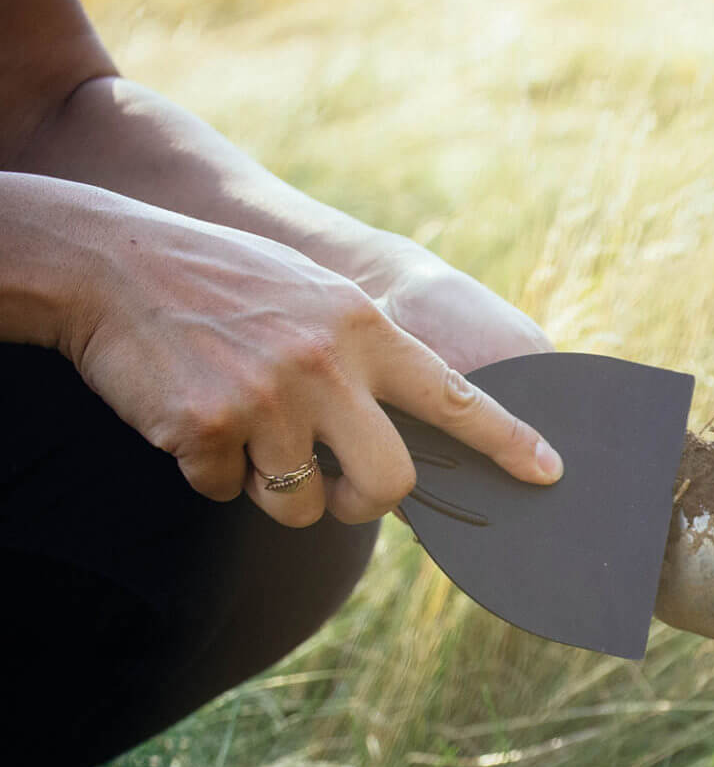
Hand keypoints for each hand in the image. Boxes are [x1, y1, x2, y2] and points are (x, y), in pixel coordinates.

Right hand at [63, 202, 563, 527]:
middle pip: (390, 485)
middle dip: (367, 505)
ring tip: (247, 435)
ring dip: (275, 492)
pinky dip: (210, 472)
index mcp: (363, 329)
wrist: (111, 260)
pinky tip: (189, 416)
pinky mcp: (205, 427)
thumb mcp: (316, 302)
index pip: (454, 397)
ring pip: (301, 506)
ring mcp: (266, 397)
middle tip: (342, 492)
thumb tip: (408, 444)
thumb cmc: (226, 286)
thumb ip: (364, 362)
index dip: (506, 441)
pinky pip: (226, 494)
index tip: (550, 473)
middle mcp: (325, 364)